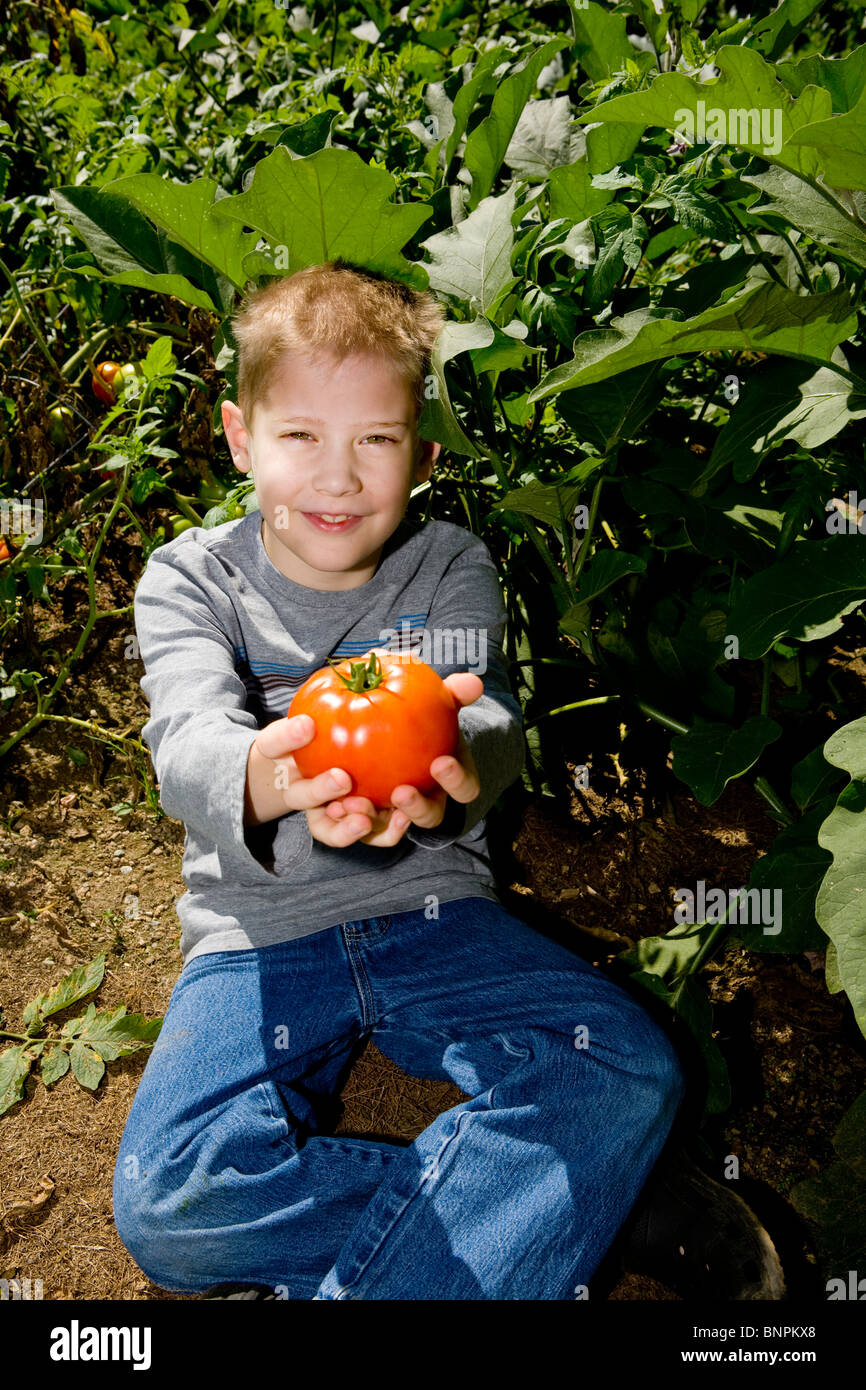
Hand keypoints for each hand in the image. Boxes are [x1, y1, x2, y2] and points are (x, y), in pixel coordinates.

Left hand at [312, 671, 482, 848]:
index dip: (457, 781)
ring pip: (390, 830)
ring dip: (377, 822)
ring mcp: (395, 815)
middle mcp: (425, 803)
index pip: (465, 789)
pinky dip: (348, 822)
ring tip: (358, 804)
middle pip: (430, 818)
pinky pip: (358, 828)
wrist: (379, 732)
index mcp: (449, 781)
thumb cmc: (418, 718)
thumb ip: (451, 694)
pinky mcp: (366, 819)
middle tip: (402, 791)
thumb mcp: (434, 703)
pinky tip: (334, 804)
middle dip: (418, 809)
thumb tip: (473, 682)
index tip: (441, 761)